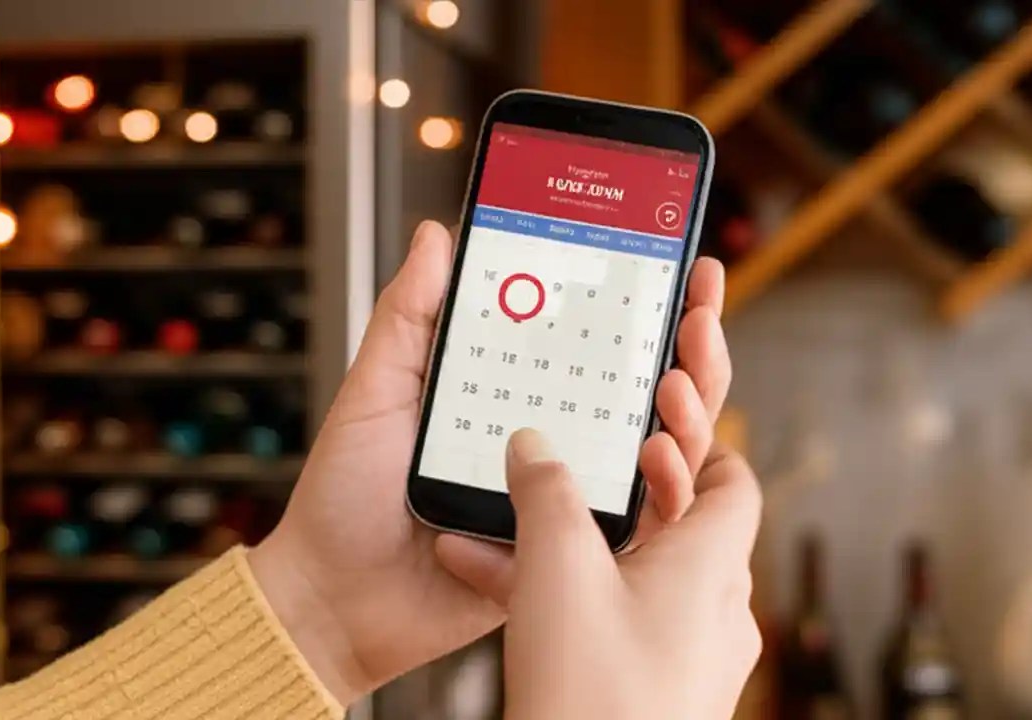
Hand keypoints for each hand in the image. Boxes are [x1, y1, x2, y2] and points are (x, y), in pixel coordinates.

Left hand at [247, 220, 732, 704]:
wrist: (332, 601)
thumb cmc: (343, 497)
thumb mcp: (376, 391)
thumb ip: (409, 316)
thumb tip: (437, 235)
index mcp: (513, 398)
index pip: (593, 343)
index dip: (641, 306)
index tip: (675, 264)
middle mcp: (550, 443)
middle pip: (642, 394)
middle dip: (689, 350)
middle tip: (699, 311)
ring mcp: (564, 498)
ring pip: (654, 456)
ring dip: (685, 414)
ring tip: (679, 380)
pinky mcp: (568, 554)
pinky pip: (630, 527)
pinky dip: (660, 493)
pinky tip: (663, 455)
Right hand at [437, 429, 762, 719]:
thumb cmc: (595, 702)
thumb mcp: (560, 571)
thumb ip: (547, 494)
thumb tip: (537, 447)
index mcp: (711, 566)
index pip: (732, 481)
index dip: (700, 439)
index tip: (662, 413)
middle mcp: (713, 611)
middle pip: (684, 521)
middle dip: (634, 480)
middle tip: (598, 446)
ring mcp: (687, 658)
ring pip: (639, 572)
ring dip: (587, 536)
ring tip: (527, 512)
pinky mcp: (652, 691)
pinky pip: (617, 620)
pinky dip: (571, 591)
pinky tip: (500, 581)